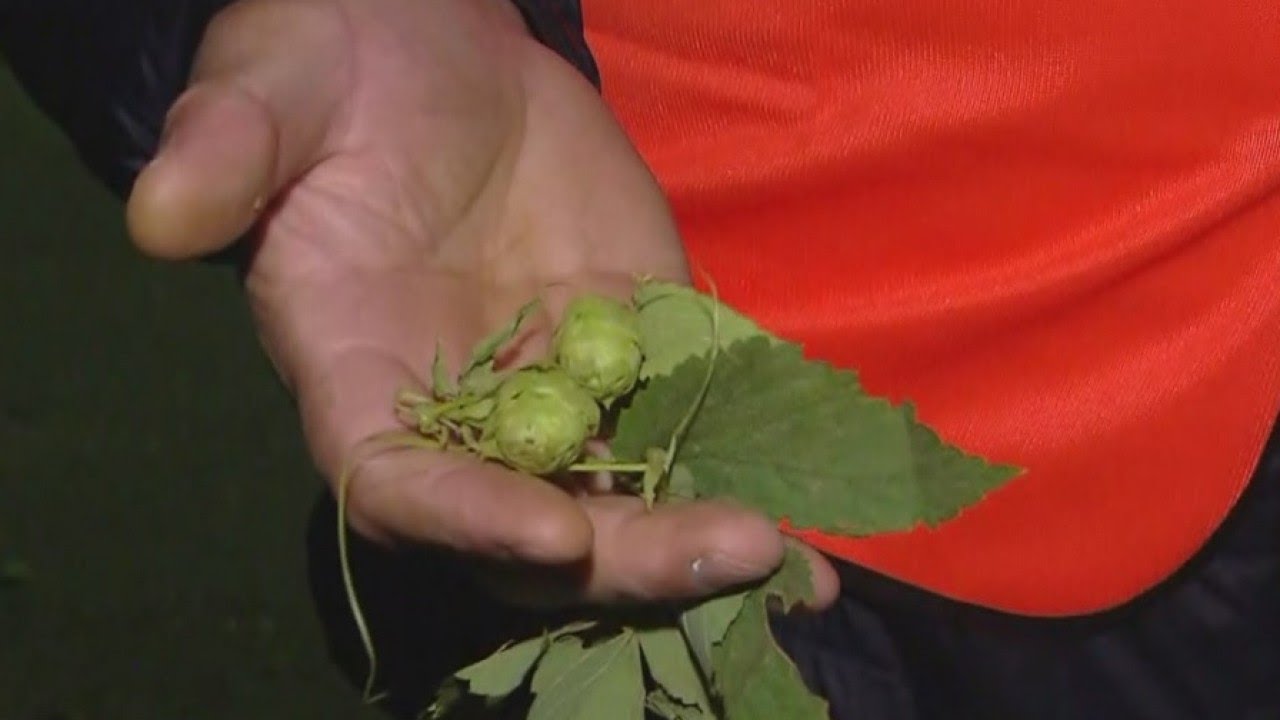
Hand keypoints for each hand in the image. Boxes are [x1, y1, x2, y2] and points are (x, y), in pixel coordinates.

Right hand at [125, 0, 838, 606]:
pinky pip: (687, 424)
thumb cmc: (328, 70)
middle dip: (625, 557)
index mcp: (357, 377)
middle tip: (732, 554)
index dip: (469, 524)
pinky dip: (747, 464)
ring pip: (623, 498)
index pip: (401, 486)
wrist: (427, 54)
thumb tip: (162, 214)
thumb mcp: (270, 88)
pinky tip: (819, 501)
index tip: (552, 536)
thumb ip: (227, 151)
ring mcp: (554, 390)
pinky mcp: (630, 348)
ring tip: (797, 567)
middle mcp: (460, 413)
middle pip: (534, 527)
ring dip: (706, 538)